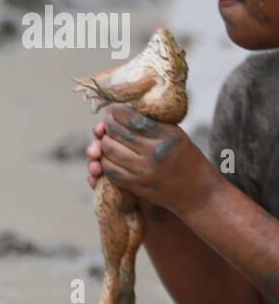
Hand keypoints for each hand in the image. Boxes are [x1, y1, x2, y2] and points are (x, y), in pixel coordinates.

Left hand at [85, 104, 216, 214]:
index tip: (114, 110)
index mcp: (166, 135)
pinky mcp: (136, 185)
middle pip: (115, 133)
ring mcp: (143, 171)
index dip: (116, 111)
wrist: (200, 193)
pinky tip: (107, 156)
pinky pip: (109, 170)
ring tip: (106, 138)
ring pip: (108, 151)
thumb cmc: (189, 160)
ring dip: (102, 143)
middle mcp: (154, 152)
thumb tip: (124, 109)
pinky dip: (104, 161)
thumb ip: (153, 123)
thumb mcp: (177, 135)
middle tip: (107, 124)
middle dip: (106, 126)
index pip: (130, 118)